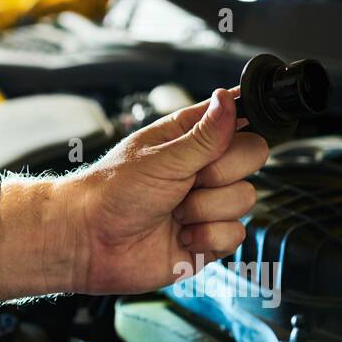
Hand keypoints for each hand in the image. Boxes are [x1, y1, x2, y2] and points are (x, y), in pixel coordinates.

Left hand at [0, 89, 266, 298]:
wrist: (90, 242)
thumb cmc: (112, 193)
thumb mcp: (163, 157)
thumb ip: (205, 134)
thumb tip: (229, 98)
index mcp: (190, 138)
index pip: (238, 120)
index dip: (242, 125)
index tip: (229, 137)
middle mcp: (203, 169)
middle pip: (252, 159)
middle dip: (221, 174)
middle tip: (189, 181)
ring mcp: (207, 204)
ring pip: (245, 199)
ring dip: (206, 209)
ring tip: (175, 213)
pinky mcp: (209, 238)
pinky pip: (236, 234)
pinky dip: (208, 237)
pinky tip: (181, 236)